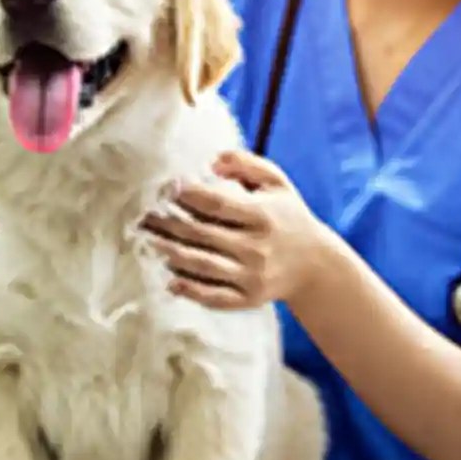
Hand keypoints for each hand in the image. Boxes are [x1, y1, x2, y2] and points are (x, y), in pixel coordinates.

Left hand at [141, 150, 338, 309]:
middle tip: (144, 215)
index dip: (188, 195)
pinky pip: (213, 296)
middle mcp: (256, 248)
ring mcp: (251, 276)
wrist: (315, 266)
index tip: (165, 187)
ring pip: (202, 265)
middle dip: (169, 224)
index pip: (216, 204)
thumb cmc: (289, 216)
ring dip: (171, 253)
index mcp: (262, 216)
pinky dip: (189, 289)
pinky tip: (169, 279)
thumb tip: (212, 161)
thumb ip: (247, 165)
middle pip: (202, 235)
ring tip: (149, 241)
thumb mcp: (277, 183)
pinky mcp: (247, 298)